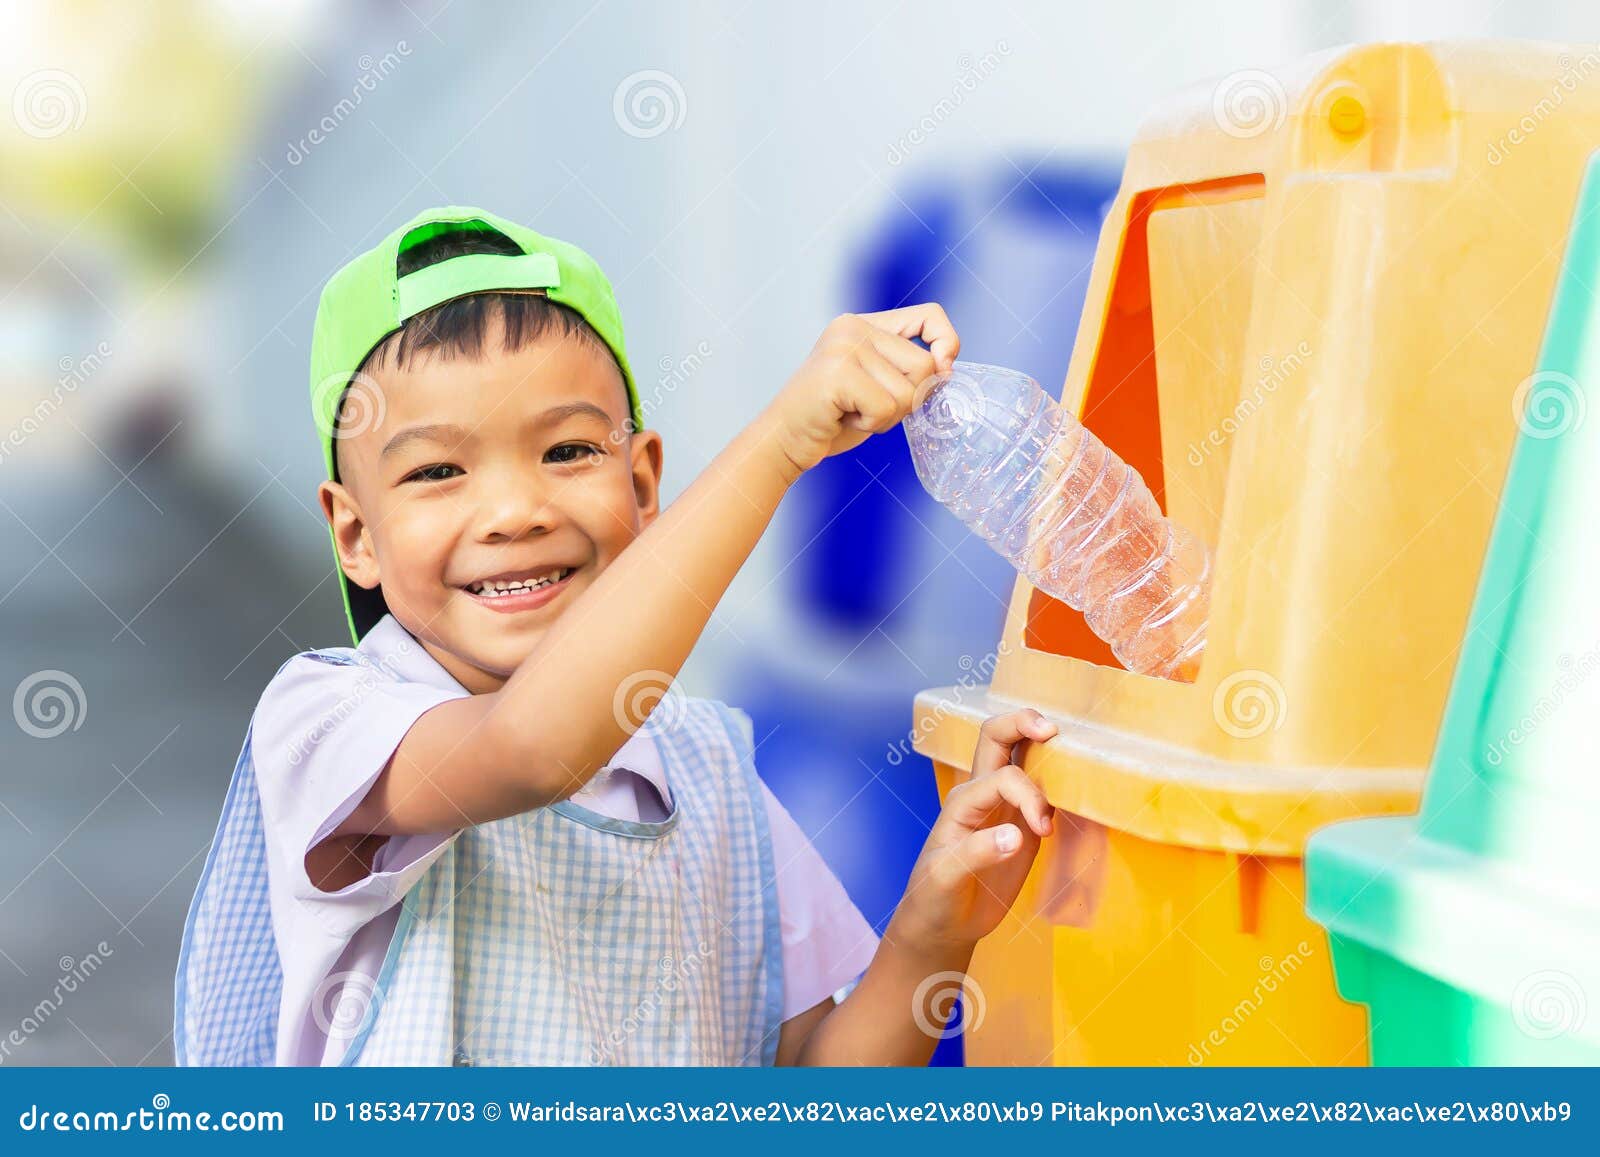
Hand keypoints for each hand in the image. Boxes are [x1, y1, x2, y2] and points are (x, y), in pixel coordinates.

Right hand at [761, 303, 958, 479]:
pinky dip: (871, 424)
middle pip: (924, 366)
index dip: (947, 343)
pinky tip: (844, 418)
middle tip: (868, 406)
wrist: (784, 439)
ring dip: (886, 416)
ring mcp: (844, 347)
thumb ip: (907, 369)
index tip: (943, 371)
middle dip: (905, 400)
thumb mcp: (876, 383)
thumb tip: (946, 371)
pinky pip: (886, 408)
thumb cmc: (831, 416)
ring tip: (853, 411)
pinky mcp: (837, 373)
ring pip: (908, 392)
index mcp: (864, 324)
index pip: (929, 315)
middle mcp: (853, 327)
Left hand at [891, 709, 1057, 953]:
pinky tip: (1073, 800)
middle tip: (1054, 732)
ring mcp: (1004, 809)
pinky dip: (1059, 788)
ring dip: (1047, 754)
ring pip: (1023, 758)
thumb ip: (977, 853)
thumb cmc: (934, 896)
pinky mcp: (1024, 828)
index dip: (1029, 795)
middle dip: (1024, 723)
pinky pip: (1042, 794)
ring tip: (1073, 773)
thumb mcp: (946, 877)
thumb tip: (1018, 835)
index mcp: (963, 802)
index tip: (1043, 830)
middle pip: (999, 738)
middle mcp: (983, 796)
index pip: (1003, 777)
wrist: (942, 924)